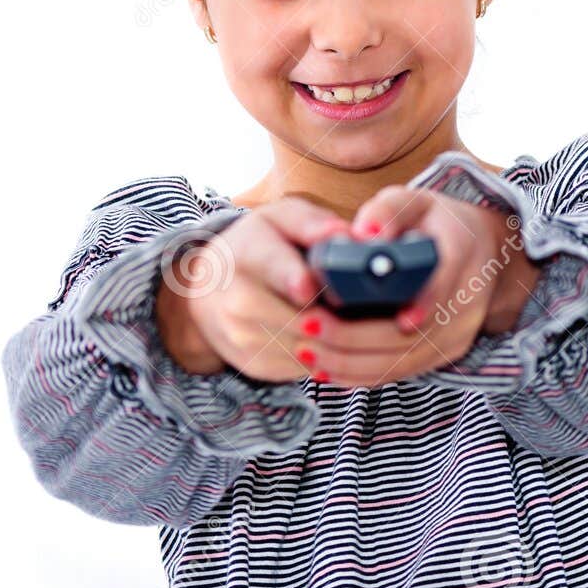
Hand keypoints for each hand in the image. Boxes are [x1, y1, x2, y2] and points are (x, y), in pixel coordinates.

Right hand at [158, 197, 422, 386]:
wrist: (205, 291)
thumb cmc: (256, 247)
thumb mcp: (279, 219)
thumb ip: (312, 222)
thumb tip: (350, 236)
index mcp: (248, 253)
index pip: (272, 267)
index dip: (295, 278)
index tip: (314, 286)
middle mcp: (238, 299)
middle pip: (301, 318)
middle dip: (345, 318)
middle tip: (382, 312)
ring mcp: (243, 337)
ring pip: (309, 350)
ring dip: (345, 343)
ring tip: (372, 328)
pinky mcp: (255, 365)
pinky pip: (304, 368)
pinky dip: (331, 358)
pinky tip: (346, 341)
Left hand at [290, 187, 543, 387]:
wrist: (481, 254)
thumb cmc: (436, 224)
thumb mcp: (416, 202)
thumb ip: (389, 211)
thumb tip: (363, 232)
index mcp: (461, 254)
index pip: (445, 283)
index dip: (421, 303)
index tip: (387, 317)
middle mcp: (465, 302)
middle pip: (414, 335)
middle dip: (355, 337)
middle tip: (307, 327)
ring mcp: (457, 334)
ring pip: (403, 361)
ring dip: (350, 362)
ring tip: (305, 350)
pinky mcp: (443, 354)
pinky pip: (401, 372)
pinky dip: (360, 373)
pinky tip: (325, 368)